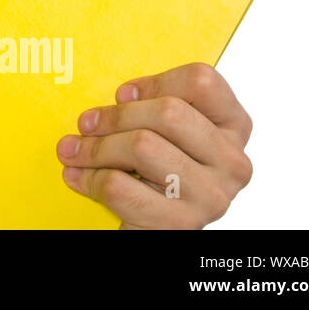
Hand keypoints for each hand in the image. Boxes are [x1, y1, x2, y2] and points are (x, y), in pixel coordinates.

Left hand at [57, 62, 252, 228]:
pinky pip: (121, 187)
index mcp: (234, 126)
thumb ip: (155, 107)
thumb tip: (122, 98)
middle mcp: (231, 161)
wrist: (158, 227)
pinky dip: (90, 178)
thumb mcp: (170, 133)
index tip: (123, 94)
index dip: (156, 82)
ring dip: (96, 148)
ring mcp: (211, 195)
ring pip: (142, 146)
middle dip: (116, 116)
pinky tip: (79, 177)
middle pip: (168, 112)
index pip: (202, 82)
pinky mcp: (181, 224)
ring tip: (74, 151)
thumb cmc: (161, 170)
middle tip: (86, 123)